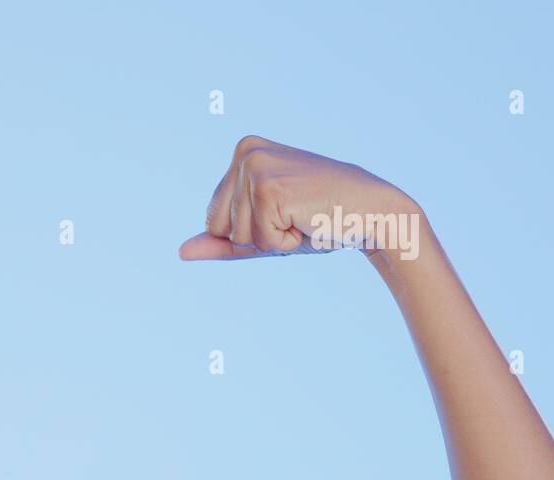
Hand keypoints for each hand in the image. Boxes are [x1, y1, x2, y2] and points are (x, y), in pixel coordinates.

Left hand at [178, 135, 417, 260]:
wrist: (373, 215)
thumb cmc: (319, 222)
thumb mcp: (264, 231)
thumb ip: (221, 242)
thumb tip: (181, 253)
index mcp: (243, 152)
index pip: (213, 218)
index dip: (250, 230)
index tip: (285, 212)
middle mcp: (245, 152)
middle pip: (219, 226)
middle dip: (257, 236)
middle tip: (295, 216)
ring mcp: (257, 167)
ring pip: (238, 236)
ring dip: (274, 239)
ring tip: (304, 217)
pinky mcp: (270, 188)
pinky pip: (261, 241)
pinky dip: (286, 243)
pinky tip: (309, 221)